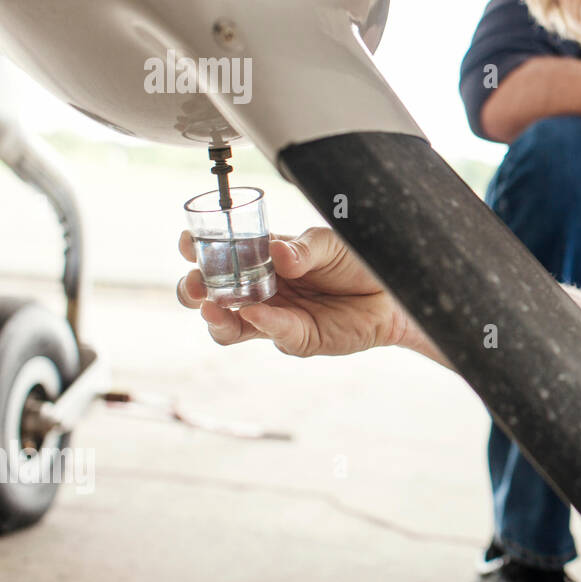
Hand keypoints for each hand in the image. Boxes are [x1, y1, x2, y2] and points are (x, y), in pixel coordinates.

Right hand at [176, 226, 440, 360]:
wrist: (392, 293)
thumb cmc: (358, 262)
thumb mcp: (330, 244)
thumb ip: (302, 249)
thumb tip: (276, 250)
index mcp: (262, 258)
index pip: (220, 254)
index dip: (197, 249)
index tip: (188, 243)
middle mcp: (260, 289)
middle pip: (210, 296)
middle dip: (194, 290)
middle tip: (196, 284)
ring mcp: (273, 316)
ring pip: (229, 325)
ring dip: (216, 317)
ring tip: (212, 307)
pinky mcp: (294, 338)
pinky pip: (271, 332)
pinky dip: (261, 323)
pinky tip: (256, 313)